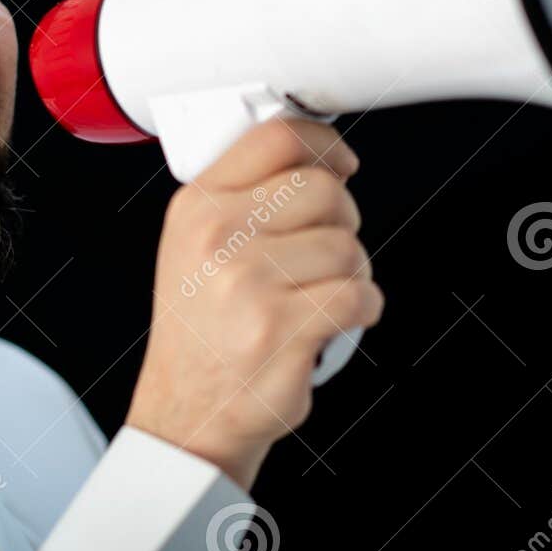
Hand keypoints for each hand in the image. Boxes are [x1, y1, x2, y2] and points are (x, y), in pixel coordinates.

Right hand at [125, 118, 384, 490]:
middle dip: (343, 221)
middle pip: (324, 190)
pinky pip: (359, 295)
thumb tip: (315, 158)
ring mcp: (247, 283)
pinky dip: (363, 308)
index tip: (340, 162)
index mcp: (197, 207)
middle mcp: (216, 238)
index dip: (324, 145)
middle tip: (326, 252)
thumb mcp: (194, 246)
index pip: (275, 139)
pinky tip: (336, 320)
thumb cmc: (202, 330)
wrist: (188, 412)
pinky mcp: (281, 329)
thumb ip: (242, 197)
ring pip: (347, 246)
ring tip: (320, 296)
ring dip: (352, 273)